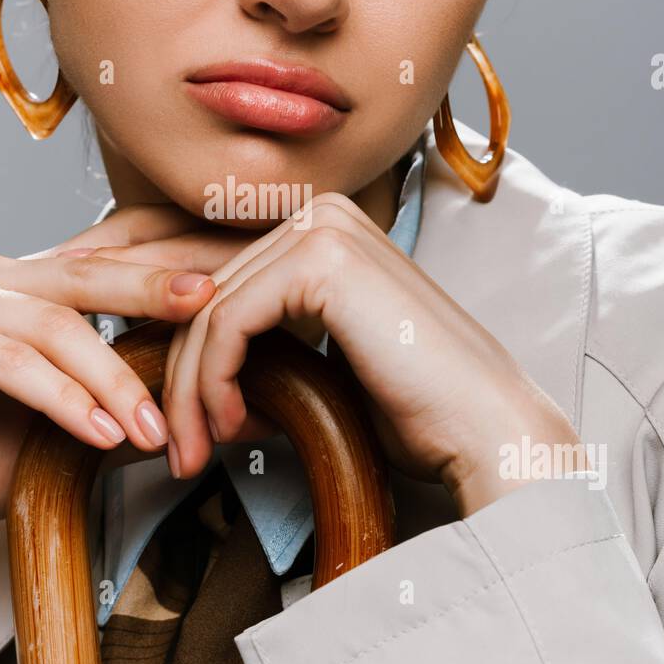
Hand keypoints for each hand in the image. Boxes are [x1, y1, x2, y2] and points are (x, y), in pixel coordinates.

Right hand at [0, 204, 221, 570]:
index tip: (236, 278)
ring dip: (111, 378)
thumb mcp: (69, 427)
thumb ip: (123, 398)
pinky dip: (60, 399)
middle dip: (155, 292)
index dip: (170, 264)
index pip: (105, 258)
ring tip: (154, 427)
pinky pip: (7, 360)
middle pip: (85, 274)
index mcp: (20, 281)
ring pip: (50, 324)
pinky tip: (99, 432)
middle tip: (215, 309)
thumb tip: (210, 392)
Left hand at [151, 193, 583, 516]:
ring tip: (197, 450)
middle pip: (204, 295)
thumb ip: (264, 340)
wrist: (483, 428)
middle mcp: (320, 213)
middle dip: (181, 378)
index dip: (184, 352)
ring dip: (191, 392)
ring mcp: (322, 228)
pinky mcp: (320, 261)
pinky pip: (226, 322)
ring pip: (206, 312)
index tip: (180, 420)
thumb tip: (191, 364)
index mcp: (324, 227)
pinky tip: (230, 427)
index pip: (217, 282)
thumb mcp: (322, 359)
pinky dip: (213, 383)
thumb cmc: (416, 409)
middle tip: (180, 448)